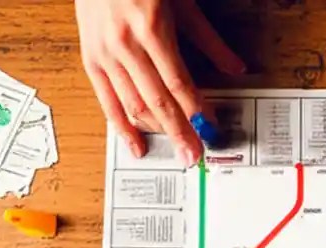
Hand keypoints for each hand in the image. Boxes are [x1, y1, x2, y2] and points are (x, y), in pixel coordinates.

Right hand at [75, 0, 246, 164]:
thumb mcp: (182, 2)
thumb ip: (208, 39)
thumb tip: (236, 68)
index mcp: (152, 28)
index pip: (179, 83)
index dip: (197, 111)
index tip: (210, 130)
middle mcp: (126, 44)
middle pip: (158, 100)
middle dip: (180, 131)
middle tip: (195, 154)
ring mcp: (105, 52)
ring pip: (133, 104)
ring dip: (157, 131)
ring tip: (176, 149)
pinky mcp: (90, 57)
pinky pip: (106, 99)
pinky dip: (122, 126)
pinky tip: (135, 144)